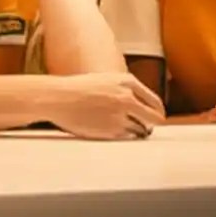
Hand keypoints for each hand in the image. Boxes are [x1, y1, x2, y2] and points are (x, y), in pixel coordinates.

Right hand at [49, 73, 166, 139]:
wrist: (58, 98)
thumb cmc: (77, 89)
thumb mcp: (105, 80)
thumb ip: (124, 89)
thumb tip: (142, 105)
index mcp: (126, 82)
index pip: (154, 101)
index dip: (157, 111)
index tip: (157, 117)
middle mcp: (127, 98)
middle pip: (154, 118)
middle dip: (153, 124)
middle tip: (149, 128)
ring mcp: (120, 115)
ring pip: (141, 130)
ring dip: (137, 132)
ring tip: (124, 129)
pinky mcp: (112, 130)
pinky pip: (126, 137)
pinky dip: (123, 136)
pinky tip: (110, 131)